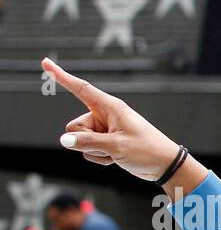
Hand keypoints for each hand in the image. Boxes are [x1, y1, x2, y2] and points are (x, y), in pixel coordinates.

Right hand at [42, 58, 183, 180]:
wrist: (165, 166)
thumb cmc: (147, 151)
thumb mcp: (116, 146)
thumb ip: (88, 143)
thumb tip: (64, 141)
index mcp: (110, 107)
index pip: (80, 88)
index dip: (61, 76)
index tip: (45, 62)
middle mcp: (105, 116)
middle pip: (74, 127)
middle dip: (86, 141)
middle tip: (111, 146)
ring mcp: (104, 130)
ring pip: (80, 141)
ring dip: (96, 151)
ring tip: (118, 152)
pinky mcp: (106, 142)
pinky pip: (89, 151)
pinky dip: (101, 157)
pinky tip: (118, 158)